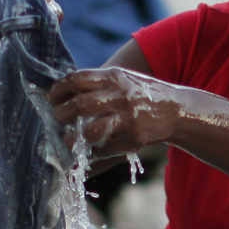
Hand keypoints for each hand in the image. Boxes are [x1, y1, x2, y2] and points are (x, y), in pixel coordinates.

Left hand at [46, 67, 182, 153]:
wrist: (178, 110)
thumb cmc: (144, 94)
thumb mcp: (124, 79)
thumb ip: (98, 82)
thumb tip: (64, 91)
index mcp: (115, 77)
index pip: (78, 80)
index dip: (59, 89)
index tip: (50, 97)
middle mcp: (121, 96)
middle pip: (80, 105)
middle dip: (62, 114)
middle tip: (58, 118)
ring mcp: (128, 118)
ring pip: (91, 130)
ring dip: (74, 137)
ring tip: (68, 138)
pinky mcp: (134, 138)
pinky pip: (105, 148)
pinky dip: (93, 151)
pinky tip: (88, 150)